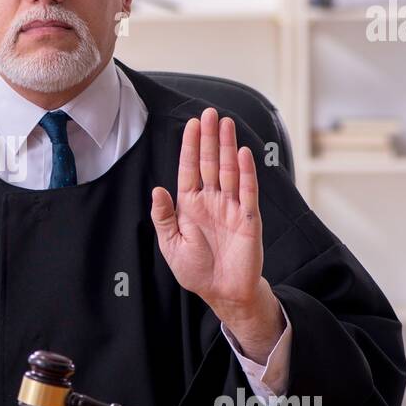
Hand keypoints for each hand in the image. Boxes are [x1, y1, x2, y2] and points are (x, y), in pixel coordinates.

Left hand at [150, 107, 281, 355]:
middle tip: (209, 113)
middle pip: (210, 163)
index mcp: (190, 206)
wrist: (222, 292)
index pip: (189, 169)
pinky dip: (245, 172)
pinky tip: (242, 153)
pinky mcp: (248, 218)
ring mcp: (231, 207)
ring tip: (225, 123)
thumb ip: (163, 218)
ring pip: (228, 171)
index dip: (190, 147)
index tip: (191, 124)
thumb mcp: (171, 245)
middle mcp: (211, 201)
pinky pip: (247, 191)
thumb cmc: (196, 270)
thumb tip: (157, 189)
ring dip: (227, 147)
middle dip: (209, 138)